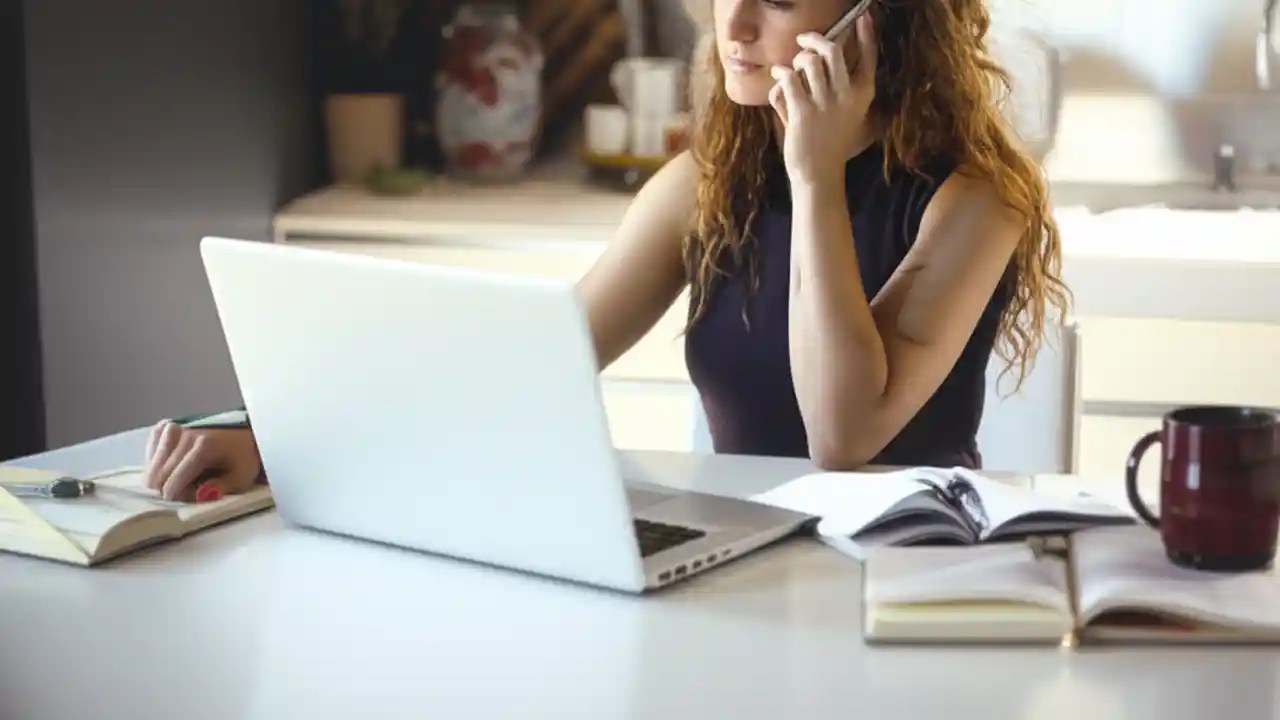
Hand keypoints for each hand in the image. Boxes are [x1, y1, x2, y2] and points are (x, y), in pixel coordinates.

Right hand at [142, 419, 263, 501]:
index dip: (176, 496)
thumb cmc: (242, 458)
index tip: (185, 500)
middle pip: (160, 474)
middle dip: (168, 489)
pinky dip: (155, 462)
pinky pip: (150, 449)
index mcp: (204, 446)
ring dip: (159, 477)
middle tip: (184, 492)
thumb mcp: (241, 478)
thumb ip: (221, 488)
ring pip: (152, 464)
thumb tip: (200, 494)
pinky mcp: (167, 426)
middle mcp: (185, 434)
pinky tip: (168, 467)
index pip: (175, 480)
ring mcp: (174, 428)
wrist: (243, 434)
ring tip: (176, 480)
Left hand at [768, 12, 877, 187]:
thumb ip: (839, 86)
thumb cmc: (829, 141)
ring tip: (789, 70)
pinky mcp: (802, 112)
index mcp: (862, 95)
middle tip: (804, 40)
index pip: (868, 57)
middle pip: (832, 50)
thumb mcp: (846, 113)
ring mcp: (825, 104)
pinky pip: (788, 79)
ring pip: (808, 61)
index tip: (862, 17)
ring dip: (795, 61)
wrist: (819, 174)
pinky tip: (778, 79)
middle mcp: (847, 96)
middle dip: (815, 40)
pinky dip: (780, 75)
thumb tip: (822, 55)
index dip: (866, 34)